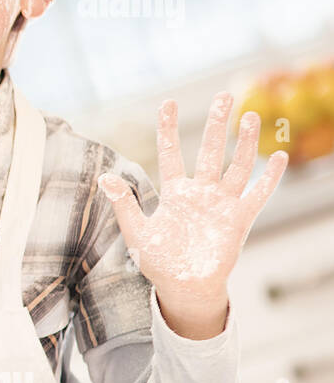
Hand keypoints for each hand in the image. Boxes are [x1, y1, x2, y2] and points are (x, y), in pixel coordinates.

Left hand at [98, 91, 286, 311]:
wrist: (183, 287)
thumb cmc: (158, 261)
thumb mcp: (136, 231)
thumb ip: (123, 203)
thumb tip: (103, 177)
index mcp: (174, 192)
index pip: (171, 152)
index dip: (168, 127)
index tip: (167, 102)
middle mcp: (200, 192)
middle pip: (209, 150)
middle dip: (216, 123)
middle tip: (224, 95)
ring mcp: (222, 203)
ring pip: (237, 165)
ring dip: (245, 141)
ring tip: (250, 116)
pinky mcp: (240, 219)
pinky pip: (258, 194)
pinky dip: (269, 177)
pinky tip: (279, 157)